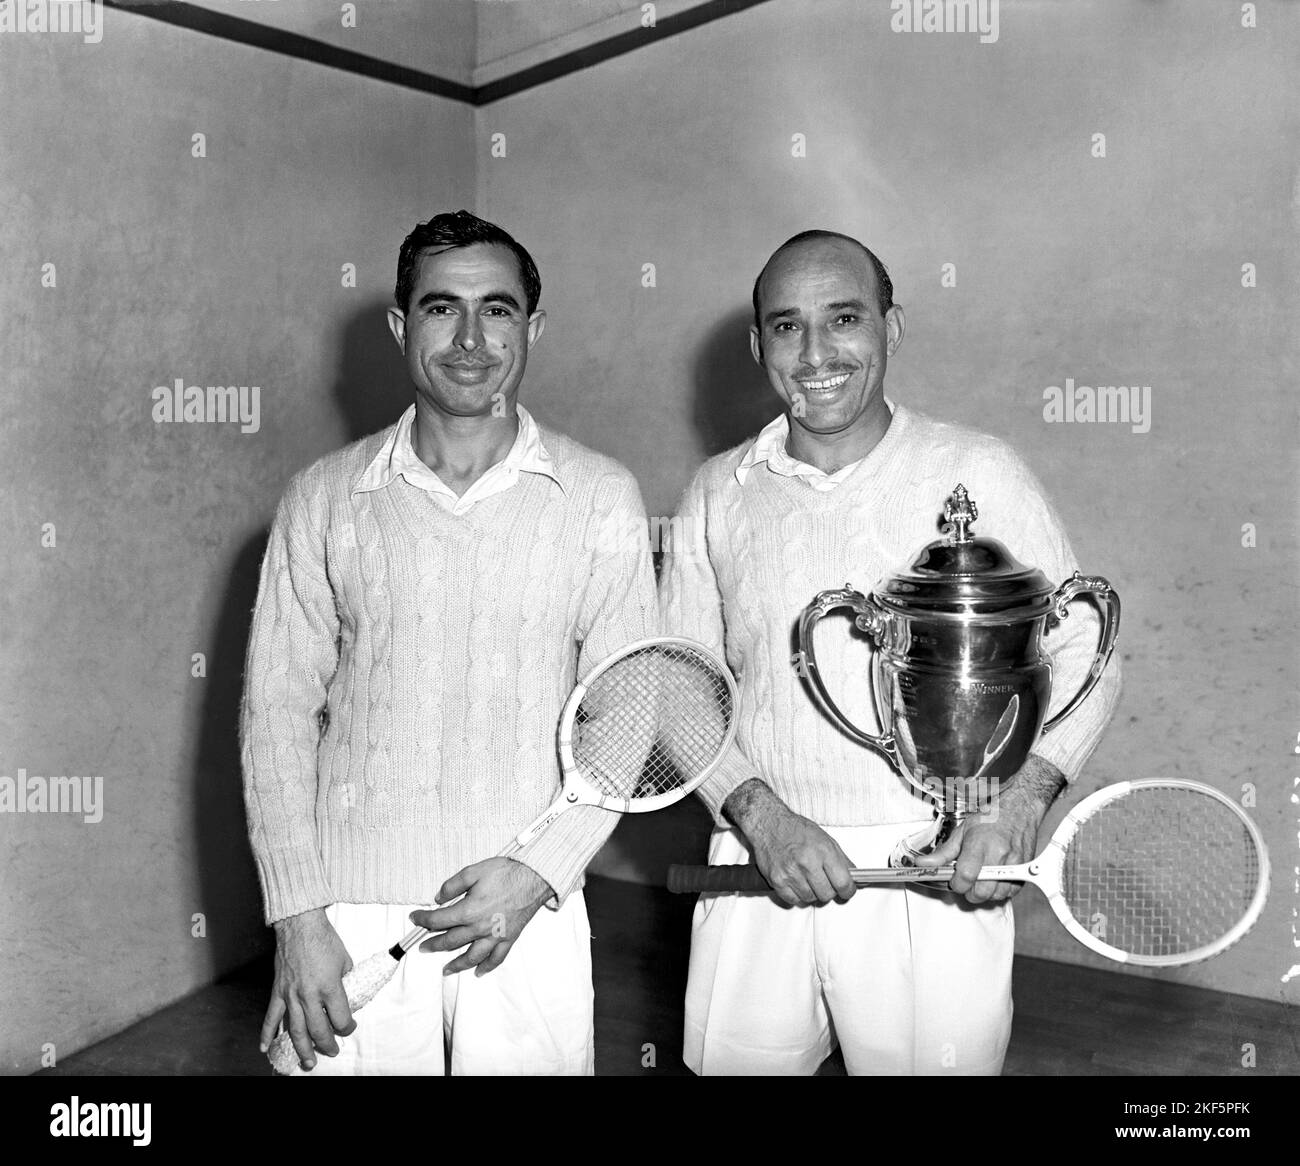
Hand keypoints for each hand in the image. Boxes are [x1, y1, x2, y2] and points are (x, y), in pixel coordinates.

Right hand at [260, 907, 355, 1071]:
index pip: (341, 1018)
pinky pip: (271, 1016)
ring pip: (296, 1030)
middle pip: (319, 1030)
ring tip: (308, 1063)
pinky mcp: (278, 991)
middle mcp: (309, 995)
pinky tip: (265, 1047)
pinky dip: (266, 1033)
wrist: (300, 925)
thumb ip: (345, 981)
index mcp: (330, 987)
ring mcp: (291, 994)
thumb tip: (346, 995)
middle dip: (327, 1044)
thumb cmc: (323, 939)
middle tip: (332, 1051)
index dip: (348, 1027)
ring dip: (302, 1049)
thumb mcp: (345, 960)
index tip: (350, 1027)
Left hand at [410, 858, 552, 975]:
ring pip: (471, 956)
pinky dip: (486, 967)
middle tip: (422, 947)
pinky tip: (478, 972)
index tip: (416, 918)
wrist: (534, 878)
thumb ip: (453, 885)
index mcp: (469, 910)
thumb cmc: (507, 873)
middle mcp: (480, 927)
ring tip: (445, 969)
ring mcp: (495, 936)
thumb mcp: (474, 870)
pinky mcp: (508, 938)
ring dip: (456, 964)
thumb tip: (439, 897)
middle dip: (433, 945)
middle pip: (450, 942)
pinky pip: (496, 959)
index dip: (423, 919)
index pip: (438, 920)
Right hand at [723, 779, 854, 905]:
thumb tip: (859, 879)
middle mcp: (807, 862)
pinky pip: (793, 900)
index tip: (847, 891)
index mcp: (823, 850)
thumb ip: (843, 862)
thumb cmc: (796, 830)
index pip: (843, 882)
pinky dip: (796, 895)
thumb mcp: (826, 840)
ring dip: (811, 892)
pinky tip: (796, 881)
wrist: (769, 823)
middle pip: (827, 894)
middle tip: (824, 881)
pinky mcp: (777, 880)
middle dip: (829, 890)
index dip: (848, 891)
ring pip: (810, 899)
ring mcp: (790, 872)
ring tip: (807, 878)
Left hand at [915, 756, 1064, 903]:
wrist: (1019, 809)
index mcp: (980, 844)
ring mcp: (1014, 864)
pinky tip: (994, 879)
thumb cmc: (991, 818)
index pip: (966, 876)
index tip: (954, 880)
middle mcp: (999, 855)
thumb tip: (923, 863)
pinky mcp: (1025, 870)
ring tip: (980, 879)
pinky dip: (1000, 890)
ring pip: (996, 895)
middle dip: (969, 892)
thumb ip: (943, 852)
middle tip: (966, 882)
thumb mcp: (962, 830)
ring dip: (985, 893)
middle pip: (982, 891)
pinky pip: (1010, 892)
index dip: (956, 883)